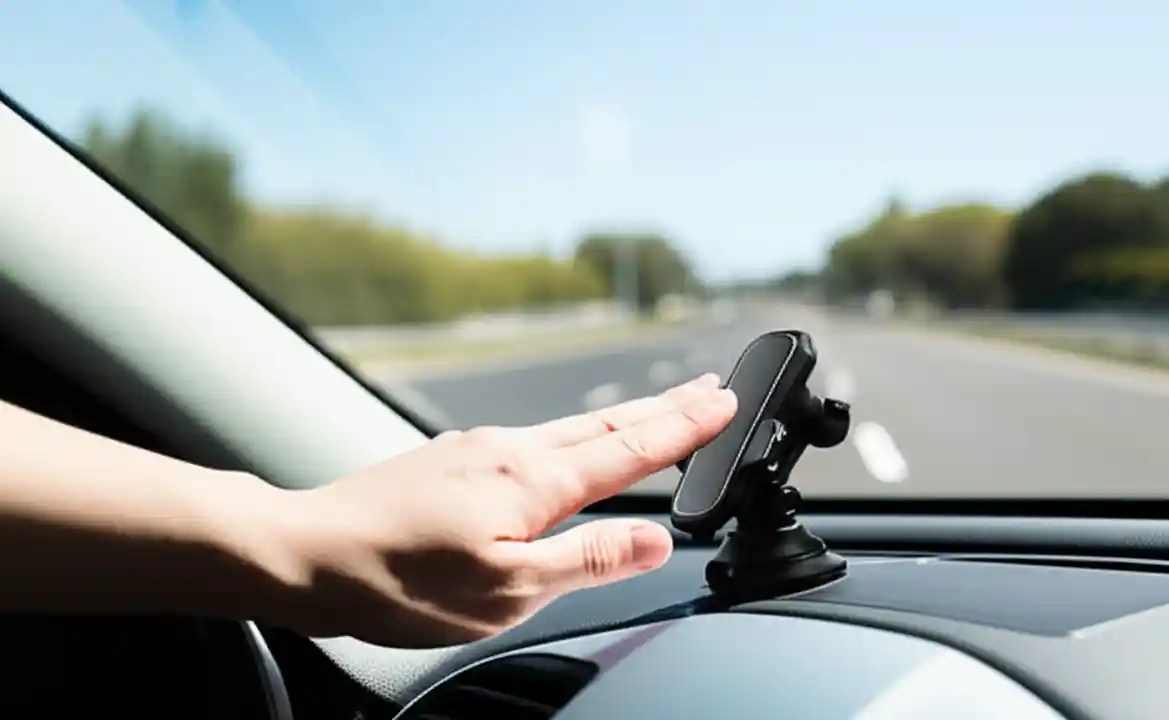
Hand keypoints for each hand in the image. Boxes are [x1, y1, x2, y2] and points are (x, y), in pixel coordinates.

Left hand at [276, 373, 735, 647]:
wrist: (307, 552)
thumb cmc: (399, 580)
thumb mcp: (507, 591)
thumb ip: (588, 558)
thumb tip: (655, 540)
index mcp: (534, 480)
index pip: (631, 449)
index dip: (685, 428)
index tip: (726, 403)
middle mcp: (512, 450)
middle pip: (609, 423)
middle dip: (668, 406)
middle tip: (713, 387)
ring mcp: (480, 448)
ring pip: (573, 428)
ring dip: (626, 416)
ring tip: (661, 410)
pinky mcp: (455, 458)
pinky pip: (538, 438)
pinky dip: (578, 435)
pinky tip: (573, 445)